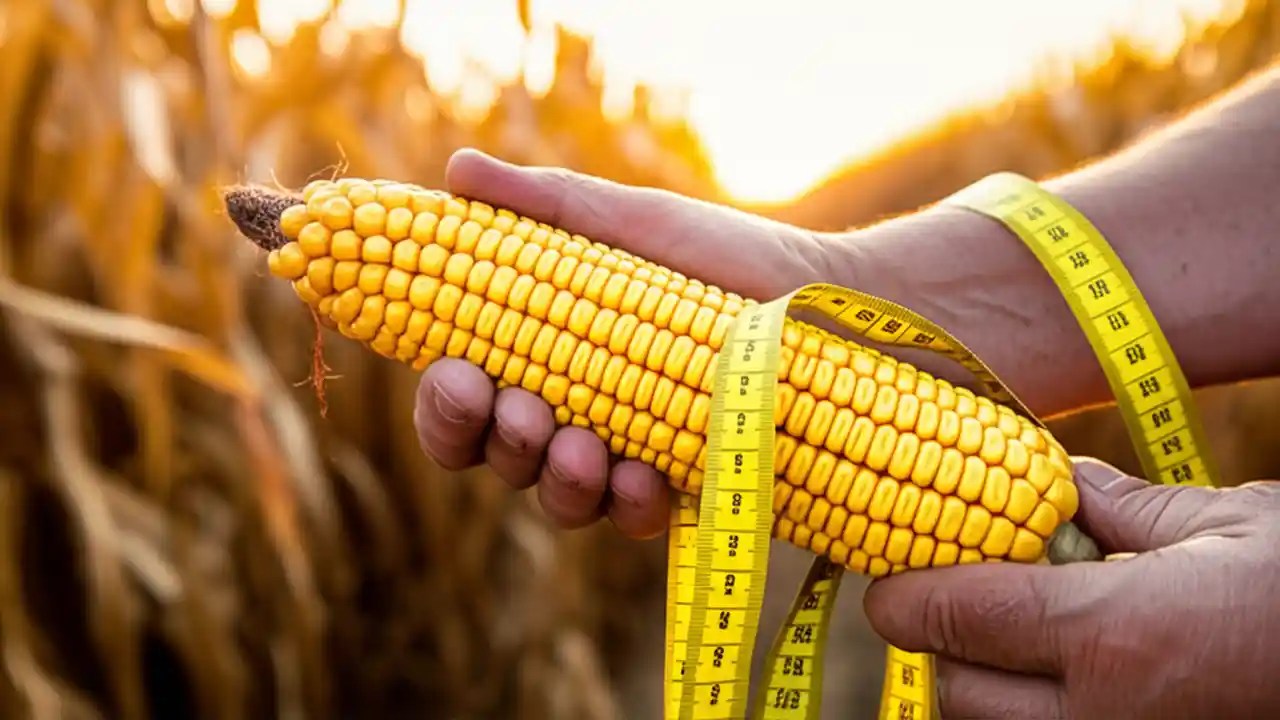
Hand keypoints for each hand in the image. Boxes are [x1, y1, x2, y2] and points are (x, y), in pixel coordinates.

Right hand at [413, 149, 852, 537]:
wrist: (819, 299)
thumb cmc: (719, 256)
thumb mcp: (628, 221)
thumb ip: (543, 205)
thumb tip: (458, 166)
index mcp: (542, 356)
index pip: (461, 403)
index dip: (446, 405)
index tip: (459, 376)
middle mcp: (572, 417)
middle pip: (497, 457)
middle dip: (498, 441)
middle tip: (525, 411)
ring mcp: (625, 460)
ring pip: (559, 500)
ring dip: (558, 479)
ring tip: (585, 448)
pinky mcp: (683, 490)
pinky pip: (635, 519)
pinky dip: (633, 501)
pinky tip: (649, 477)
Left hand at [864, 457, 1279, 718]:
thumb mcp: (1224, 526)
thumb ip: (1123, 509)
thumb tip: (1055, 484)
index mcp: (1114, 636)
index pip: (952, 617)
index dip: (904, 592)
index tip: (894, 571)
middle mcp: (1103, 714)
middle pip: (956, 692)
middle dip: (943, 644)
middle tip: (969, 595)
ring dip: (986, 688)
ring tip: (1021, 637)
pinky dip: (1033, 714)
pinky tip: (1070, 674)